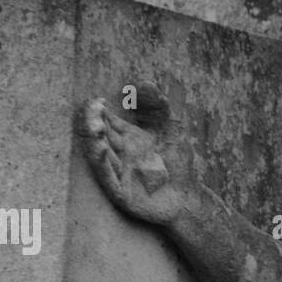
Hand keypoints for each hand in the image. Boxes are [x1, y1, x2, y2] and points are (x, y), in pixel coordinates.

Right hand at [80, 97, 196, 226]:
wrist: (188, 199)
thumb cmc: (178, 164)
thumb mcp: (172, 130)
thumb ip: (159, 107)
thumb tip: (144, 82)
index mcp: (127, 138)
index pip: (107, 121)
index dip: (100, 111)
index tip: (100, 101)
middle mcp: (119, 154)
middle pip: (99, 135)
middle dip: (94, 121)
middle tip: (94, 108)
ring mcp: (118, 174)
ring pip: (99, 155)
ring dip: (94, 140)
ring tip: (95, 125)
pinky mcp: (120, 193)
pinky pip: (107, 177)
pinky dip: (102, 163)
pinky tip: (101, 147)